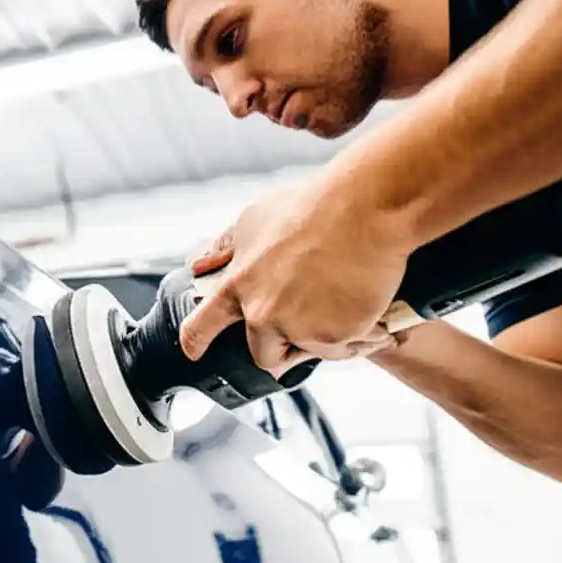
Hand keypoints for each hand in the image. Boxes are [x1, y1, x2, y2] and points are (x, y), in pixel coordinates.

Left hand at [179, 184, 407, 376]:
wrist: (364, 207)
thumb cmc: (312, 207)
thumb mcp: (254, 218)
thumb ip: (226, 248)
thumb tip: (200, 266)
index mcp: (239, 284)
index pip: (203, 325)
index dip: (196, 341)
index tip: (193, 352)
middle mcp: (263, 312)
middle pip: (265, 355)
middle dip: (283, 347)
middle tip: (307, 326)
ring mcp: (299, 327)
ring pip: (313, 351)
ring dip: (328, 337)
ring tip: (345, 301)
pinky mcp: (335, 336)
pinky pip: (349, 348)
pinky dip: (361, 334)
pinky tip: (368, 306)